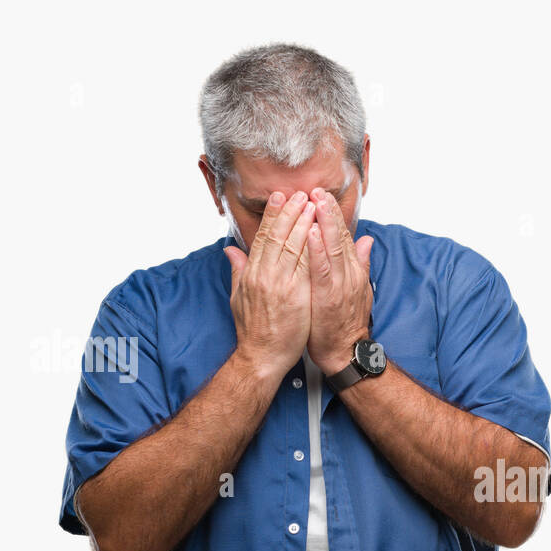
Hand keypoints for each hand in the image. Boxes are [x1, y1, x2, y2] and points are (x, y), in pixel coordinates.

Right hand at [223, 190, 314, 379]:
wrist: (262, 357)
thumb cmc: (253, 330)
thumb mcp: (238, 296)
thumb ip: (238, 270)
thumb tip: (231, 251)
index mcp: (252, 273)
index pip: (264, 237)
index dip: (273, 216)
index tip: (281, 198)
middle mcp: (264, 275)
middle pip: (278, 236)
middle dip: (290, 212)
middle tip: (301, 193)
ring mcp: (280, 285)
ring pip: (292, 246)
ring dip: (303, 222)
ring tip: (312, 204)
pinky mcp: (295, 296)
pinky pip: (305, 266)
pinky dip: (311, 247)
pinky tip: (318, 232)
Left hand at [306, 188, 374, 374]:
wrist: (344, 352)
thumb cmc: (344, 324)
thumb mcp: (359, 291)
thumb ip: (361, 264)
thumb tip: (366, 241)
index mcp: (352, 271)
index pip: (343, 236)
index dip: (334, 215)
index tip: (323, 196)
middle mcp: (349, 274)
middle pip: (340, 236)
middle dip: (329, 211)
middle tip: (317, 190)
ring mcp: (340, 285)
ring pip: (333, 247)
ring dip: (324, 222)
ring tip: (315, 201)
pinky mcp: (328, 296)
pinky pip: (321, 269)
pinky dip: (317, 249)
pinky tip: (310, 232)